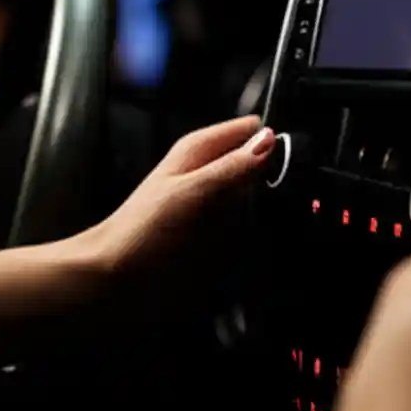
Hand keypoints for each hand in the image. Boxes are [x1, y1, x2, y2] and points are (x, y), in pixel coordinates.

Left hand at [55, 115, 275, 278]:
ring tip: (273, 226)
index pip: (253, 130)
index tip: (295, 162)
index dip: (276, 141)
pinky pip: (251, 231)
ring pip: (261, 200)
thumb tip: (272, 139)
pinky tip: (260, 246)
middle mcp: (211, 174)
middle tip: (286, 201)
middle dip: (278, 181)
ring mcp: (215, 207)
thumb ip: (233, 166)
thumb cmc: (143, 231)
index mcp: (201, 150)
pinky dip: (259, 237)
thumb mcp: (193, 191)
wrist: (116, 280)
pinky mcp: (218, 237)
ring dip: (270, 212)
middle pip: (261, 166)